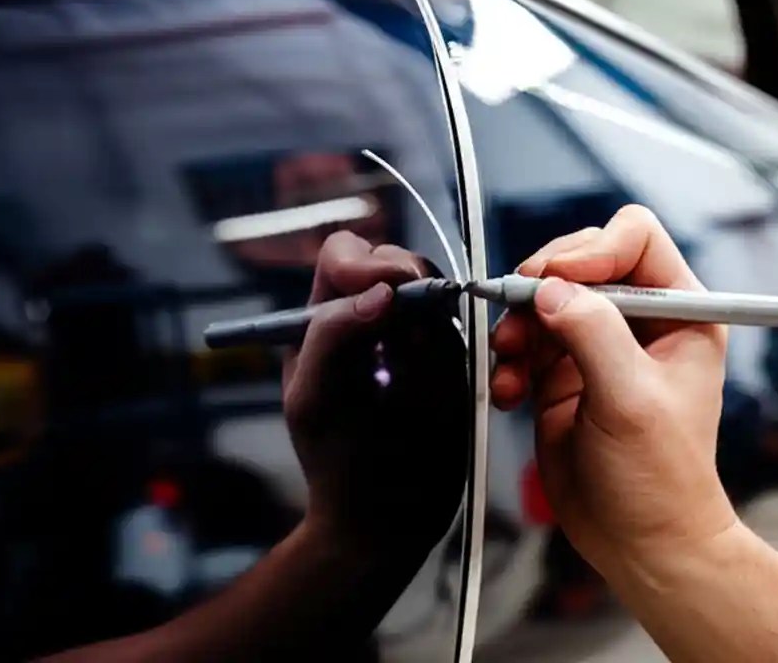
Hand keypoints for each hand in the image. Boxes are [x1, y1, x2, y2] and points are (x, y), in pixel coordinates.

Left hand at [283, 231, 467, 554]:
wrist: (385, 523)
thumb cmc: (334, 463)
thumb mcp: (314, 400)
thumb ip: (332, 336)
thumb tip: (382, 293)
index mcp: (324, 317)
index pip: (346, 253)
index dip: (369, 262)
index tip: (389, 295)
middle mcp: (371, 318)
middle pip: (398, 263)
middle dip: (413, 290)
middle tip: (417, 336)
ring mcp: (414, 339)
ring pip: (438, 297)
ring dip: (436, 327)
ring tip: (422, 377)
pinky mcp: (451, 365)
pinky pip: (464, 337)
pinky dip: (458, 354)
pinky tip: (443, 390)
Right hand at [490, 205, 737, 577]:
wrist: (640, 541)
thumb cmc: (662, 480)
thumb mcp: (632, 400)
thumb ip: (592, 333)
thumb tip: (550, 290)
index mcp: (681, 313)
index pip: (635, 239)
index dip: (594, 248)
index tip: (559, 278)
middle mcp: (639, 322)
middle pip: (581, 259)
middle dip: (545, 283)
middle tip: (522, 309)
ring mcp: (597, 347)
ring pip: (544, 299)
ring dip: (518, 324)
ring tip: (510, 359)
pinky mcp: (562, 375)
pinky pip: (524, 343)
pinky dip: (507, 361)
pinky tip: (507, 391)